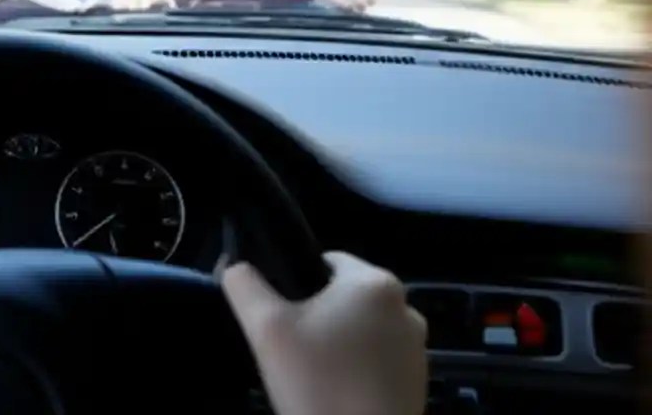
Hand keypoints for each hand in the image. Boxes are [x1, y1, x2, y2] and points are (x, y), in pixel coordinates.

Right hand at [221, 252, 427, 414]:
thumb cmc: (318, 382)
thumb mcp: (266, 329)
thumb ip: (244, 286)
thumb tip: (236, 265)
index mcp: (374, 282)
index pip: (326, 262)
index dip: (296, 284)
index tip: (281, 318)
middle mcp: (405, 307)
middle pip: (344, 298)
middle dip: (317, 318)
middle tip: (293, 351)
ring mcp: (417, 346)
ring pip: (360, 330)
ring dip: (337, 344)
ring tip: (314, 376)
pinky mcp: (418, 379)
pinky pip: (377, 360)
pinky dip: (357, 369)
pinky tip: (337, 392)